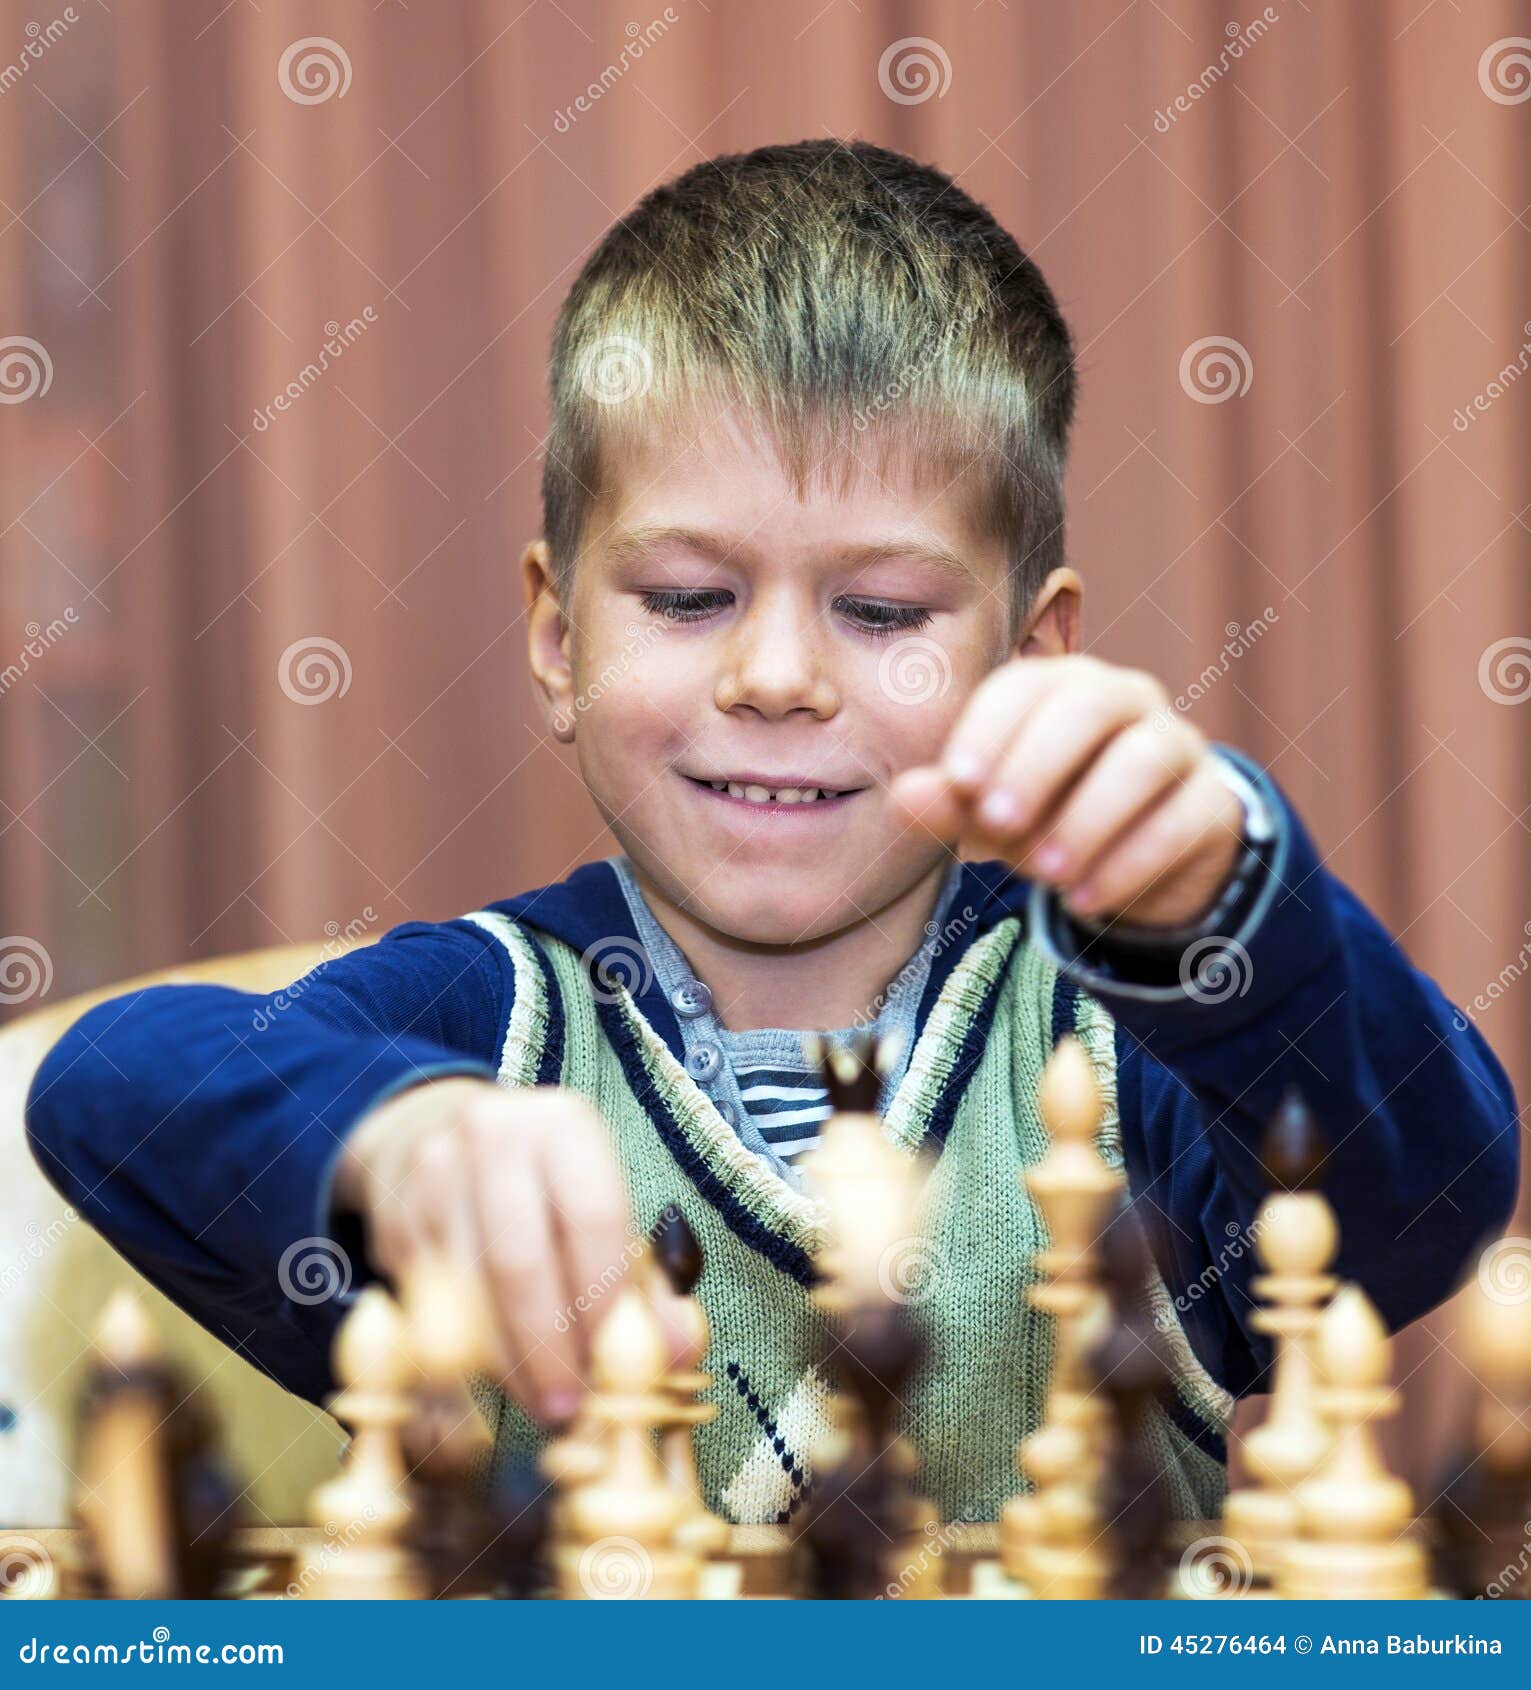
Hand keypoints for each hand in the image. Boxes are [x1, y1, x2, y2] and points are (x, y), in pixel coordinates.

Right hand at [331, 1079, 694, 1425]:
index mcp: (564, 1126)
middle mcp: (493, 1135)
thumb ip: (644, 1282)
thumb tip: (677, 1354)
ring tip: (533, 1402)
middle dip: (545, 1350)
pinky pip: (421, 1303)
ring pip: (464, 1291)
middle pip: (520, 1262)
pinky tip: (484, 1381)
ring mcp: (432, 1172)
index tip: (608, 1368)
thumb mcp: (602, 1205)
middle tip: (564, 1409)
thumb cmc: (543, 1184)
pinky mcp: (390, 1216)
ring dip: (499, 1363)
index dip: (603, 1304)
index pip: (594, 1220)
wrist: (438, 1131)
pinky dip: (454, 1354)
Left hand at [889, 655, 1244, 928]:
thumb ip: (949, 804)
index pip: (1024, 684)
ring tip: (1044, 873)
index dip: (990, 727)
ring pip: (1145, 759)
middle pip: (1091, 704)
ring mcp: (1177, 745)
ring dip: (1089, 817)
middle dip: (1038, 763)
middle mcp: (1125, 700)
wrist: (1137, 860)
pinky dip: (1131, 863)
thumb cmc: (1047, 816)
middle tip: (996, 822)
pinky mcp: (1212, 801)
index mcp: (1059, 687)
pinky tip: (1086, 901)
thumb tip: (903, 796)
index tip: (958, 781)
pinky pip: (1182, 821)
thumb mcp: (992, 815)